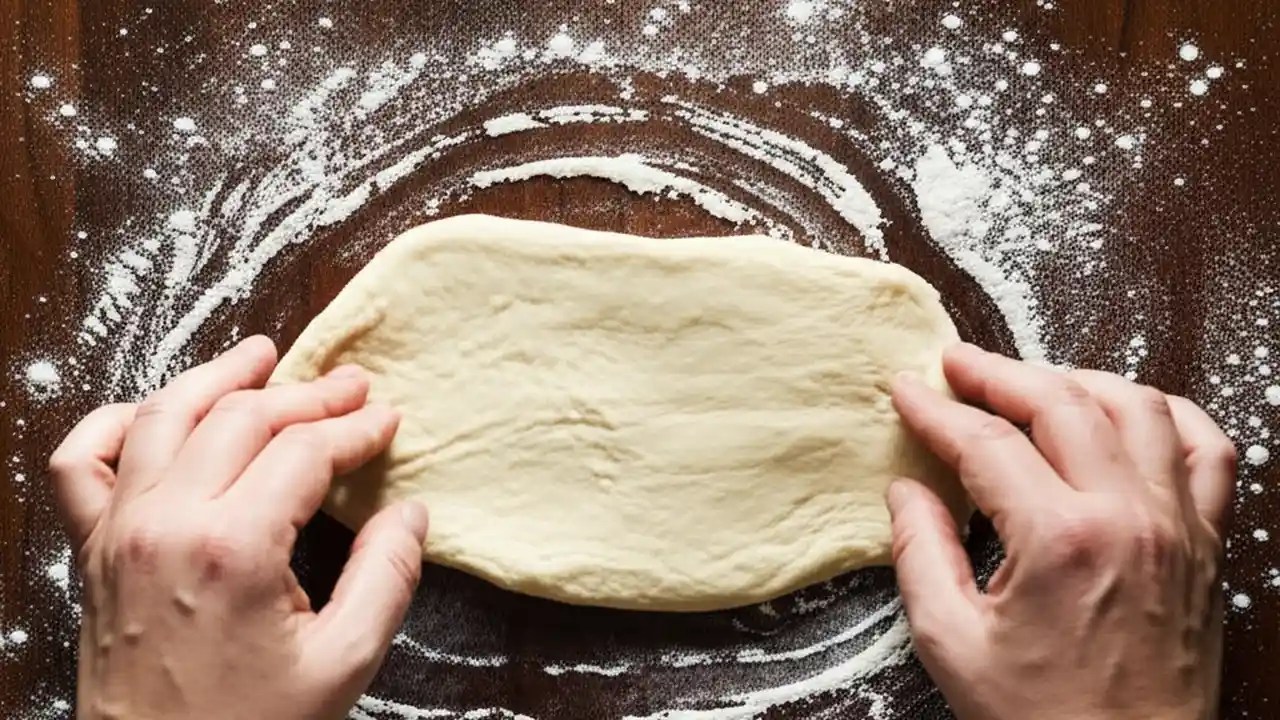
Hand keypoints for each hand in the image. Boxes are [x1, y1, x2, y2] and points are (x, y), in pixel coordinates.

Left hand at [48, 336, 427, 719]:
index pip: (304, 451)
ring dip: (217, 377)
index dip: (355, 428)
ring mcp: (119, 529)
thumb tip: (411, 513)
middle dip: (307, 394)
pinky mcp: (91, 547)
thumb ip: (386, 579)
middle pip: (241, 418)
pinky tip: (156, 411)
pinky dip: (116, 422)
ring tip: (262, 354)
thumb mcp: (343, 664)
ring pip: (162, 414)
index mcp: (235, 548)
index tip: (388, 420)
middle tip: (352, 385)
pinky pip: (81, 460)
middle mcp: (168, 521)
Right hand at [888, 343, 1232, 719]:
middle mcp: (1127, 517)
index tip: (905, 390)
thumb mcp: (952, 643)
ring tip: (1032, 381)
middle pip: (1061, 402)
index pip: (986, 442)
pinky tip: (1129, 413)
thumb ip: (920, 554)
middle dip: (998, 373)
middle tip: (957, 364)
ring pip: (1138, 406)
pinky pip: (1208, 449)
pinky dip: (1169, 414)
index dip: (936, 409)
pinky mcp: (1206, 544)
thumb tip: (907, 490)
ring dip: (1077, 379)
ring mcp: (1178, 525)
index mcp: (1059, 540)